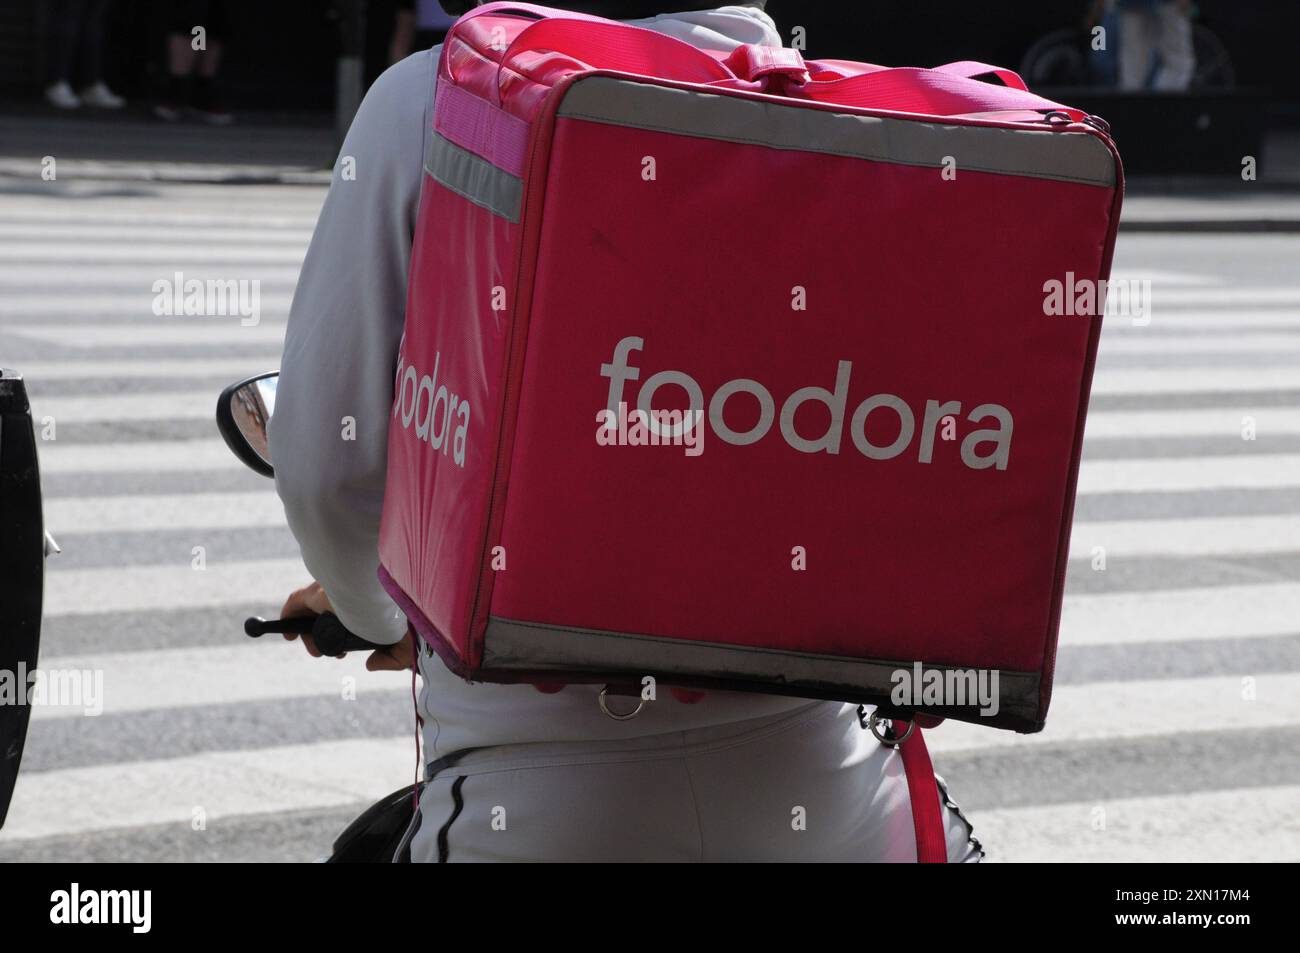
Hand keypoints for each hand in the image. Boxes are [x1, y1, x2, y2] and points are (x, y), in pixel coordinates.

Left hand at [279, 580, 417, 670]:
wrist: (415, 612)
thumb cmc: (417, 628)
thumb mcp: (402, 650)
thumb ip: (387, 659)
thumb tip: (369, 664)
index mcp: (369, 604)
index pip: (344, 613)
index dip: (337, 634)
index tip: (342, 652)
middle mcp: (352, 594)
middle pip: (324, 610)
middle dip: (319, 634)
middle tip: (321, 654)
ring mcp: (336, 591)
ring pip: (311, 606)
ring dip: (305, 628)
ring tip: (306, 646)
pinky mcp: (320, 593)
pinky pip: (297, 600)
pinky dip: (289, 613)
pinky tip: (286, 632)